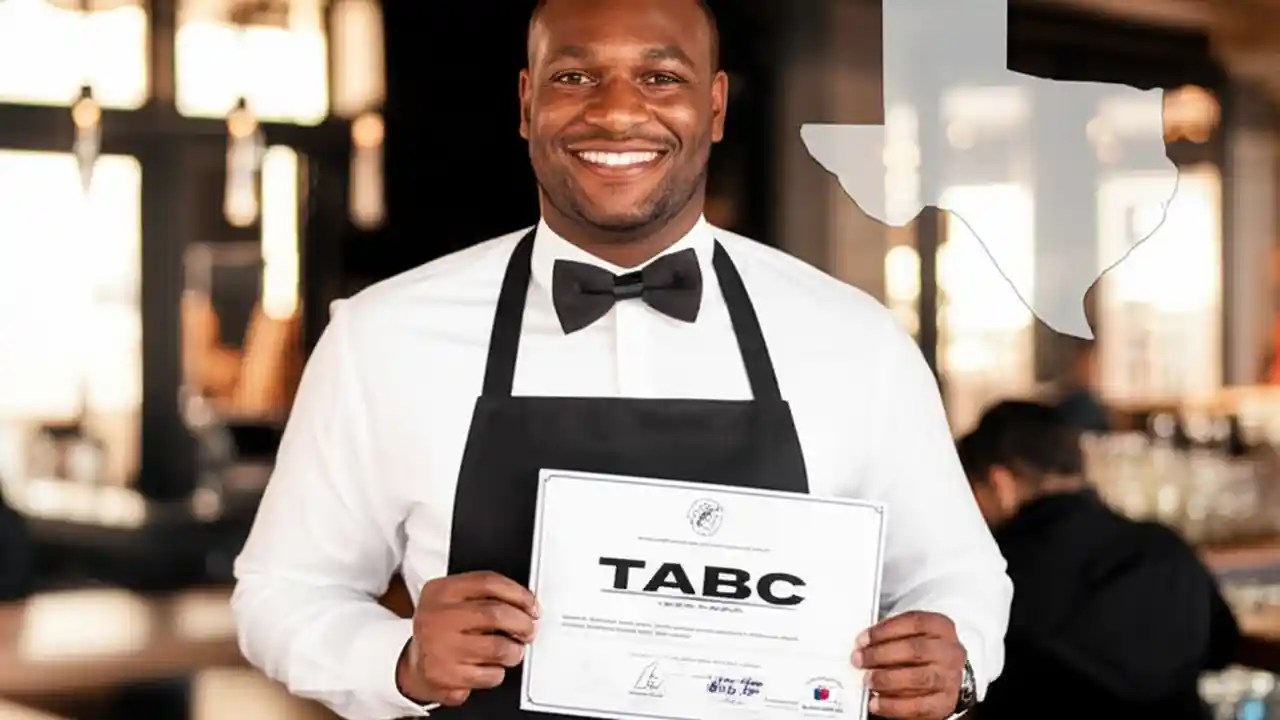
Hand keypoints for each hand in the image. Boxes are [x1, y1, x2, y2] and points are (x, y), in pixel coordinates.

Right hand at [396, 571, 539, 706]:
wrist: (416, 665)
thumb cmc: (443, 630)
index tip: (531, 605)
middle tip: (528, 630)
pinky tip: (490, 668)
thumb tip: (525, 603)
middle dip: (522, 623)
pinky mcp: (446, 676)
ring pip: (498, 647)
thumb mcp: (453, 601)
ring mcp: (440, 647)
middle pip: (495, 614)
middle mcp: (437, 617)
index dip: (518, 593)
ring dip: (514, 651)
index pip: (488, 582)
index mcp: (441, 591)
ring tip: (512, 651)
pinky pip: (490, 674)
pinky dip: (498, 673)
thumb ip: (483, 595)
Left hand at [852, 611, 965, 718]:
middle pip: (915, 649)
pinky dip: (893, 705)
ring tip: (868, 680)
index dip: (885, 630)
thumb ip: (891, 637)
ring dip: (887, 679)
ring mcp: (950, 678)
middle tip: (859, 659)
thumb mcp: (912, 636)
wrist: (944, 679)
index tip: (862, 639)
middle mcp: (950, 652)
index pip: (914, 622)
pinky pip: (918, 706)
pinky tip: (876, 703)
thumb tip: (864, 645)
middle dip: (881, 654)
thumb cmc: (922, 654)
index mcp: (942, 628)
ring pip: (918, 678)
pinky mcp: (944, 703)